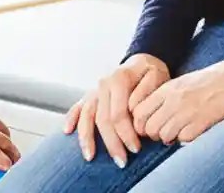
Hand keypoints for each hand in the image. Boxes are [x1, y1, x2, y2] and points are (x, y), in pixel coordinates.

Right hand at [63, 53, 170, 167]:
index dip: (126, 133)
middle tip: (121, 161)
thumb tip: (133, 110)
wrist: (141, 61)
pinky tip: (67, 131)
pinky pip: (77, 106)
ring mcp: (95, 90)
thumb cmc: (150, 72)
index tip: (136, 149)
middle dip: (111, 142)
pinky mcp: (90, 94)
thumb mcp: (157, 76)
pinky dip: (71, 118)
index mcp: (119, 79)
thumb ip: (146, 92)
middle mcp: (103, 84)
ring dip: (87, 138)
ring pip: (86, 115)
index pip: (119, 113)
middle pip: (102, 118)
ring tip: (90, 157)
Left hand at [132, 59, 223, 144]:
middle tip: (163, 131)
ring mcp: (187, 112)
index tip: (149, 125)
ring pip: (163, 136)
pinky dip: (185, 139)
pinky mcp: (201, 123)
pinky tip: (192, 131)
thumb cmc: (210, 81)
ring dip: (169, 138)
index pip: (138, 111)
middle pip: (148, 127)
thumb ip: (164, 97)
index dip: (141, 123)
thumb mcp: (181, 83)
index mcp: (167, 88)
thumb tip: (150, 116)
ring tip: (178, 131)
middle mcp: (174, 100)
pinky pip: (183, 140)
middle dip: (153, 134)